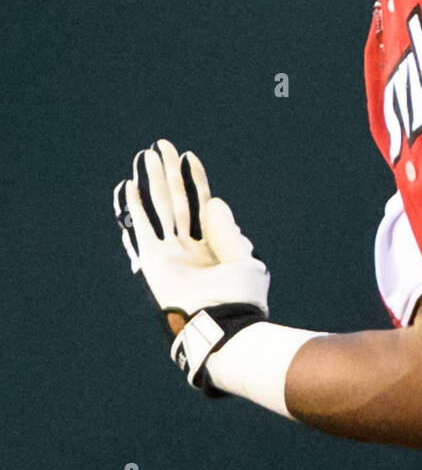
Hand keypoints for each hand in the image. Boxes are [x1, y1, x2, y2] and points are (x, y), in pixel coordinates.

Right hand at [113, 139, 269, 319]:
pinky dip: (134, 207)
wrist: (221, 324)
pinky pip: (141, 228)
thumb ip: (227, 229)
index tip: (189, 156)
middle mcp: (190, 244)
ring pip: (159, 206)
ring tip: (145, 155)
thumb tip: (214, 201)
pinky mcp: (154, 262)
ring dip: (152, 180)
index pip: (202, 201)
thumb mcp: (243, 258)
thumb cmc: (239, 296)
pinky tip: (129, 186)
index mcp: (214, 241)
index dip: (196, 179)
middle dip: (170, 171)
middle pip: (177, 198)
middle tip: (161, 145)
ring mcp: (171, 252)